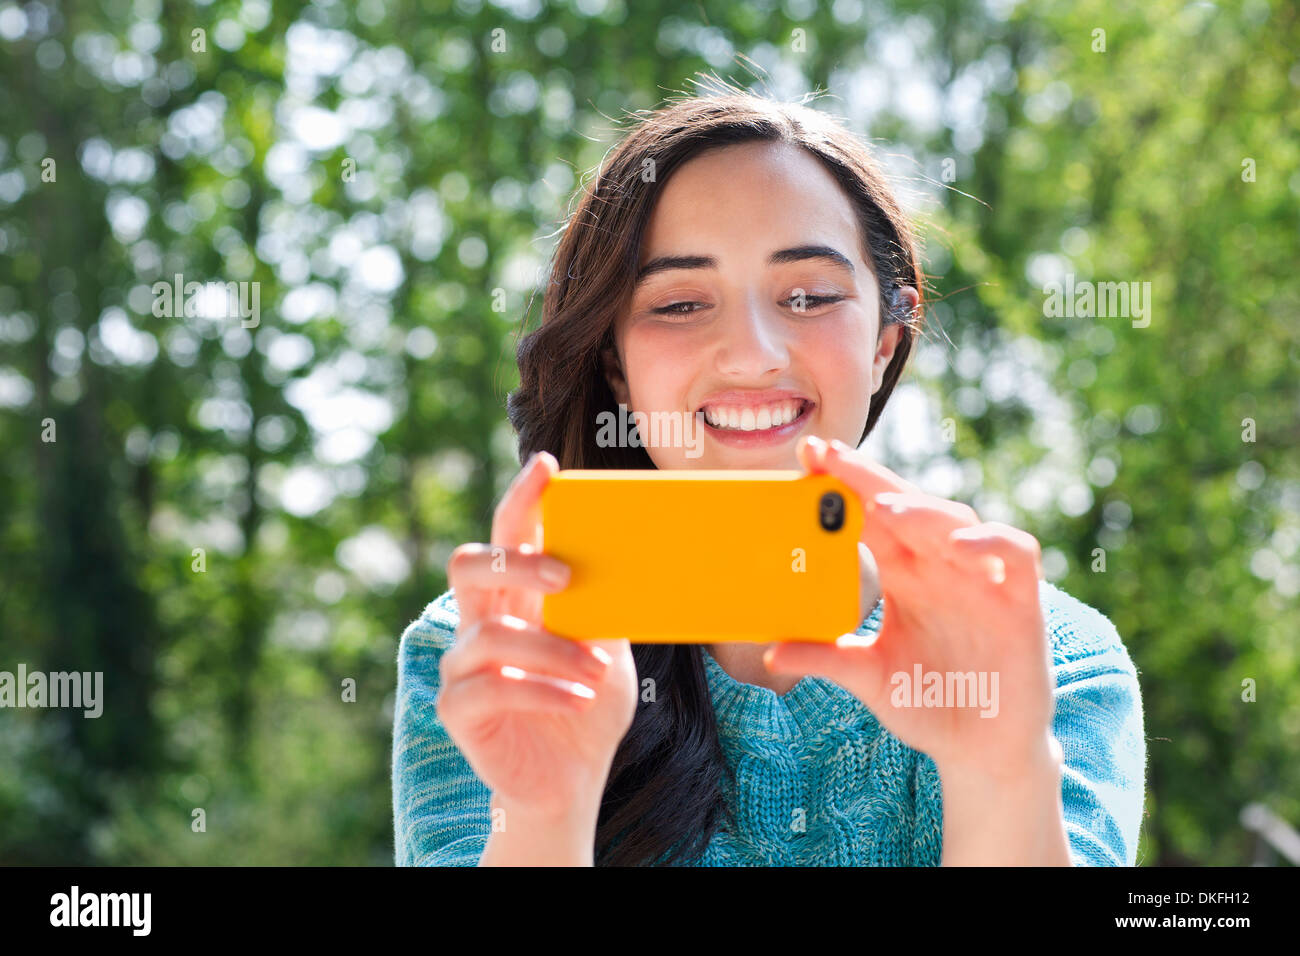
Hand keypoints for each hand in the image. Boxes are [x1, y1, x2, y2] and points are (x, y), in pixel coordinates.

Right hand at [438, 451, 638, 822]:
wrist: (572, 782)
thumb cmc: (587, 707)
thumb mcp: (609, 650)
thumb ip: (604, 608)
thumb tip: (628, 557)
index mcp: (516, 599)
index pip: (508, 533)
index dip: (521, 498)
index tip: (547, 467)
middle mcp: (481, 623)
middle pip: (470, 565)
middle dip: (516, 560)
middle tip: (567, 575)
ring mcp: (464, 667)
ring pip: (490, 635)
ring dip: (552, 649)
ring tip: (596, 671)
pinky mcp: (459, 711)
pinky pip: (490, 687)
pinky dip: (542, 689)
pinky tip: (578, 698)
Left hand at [765, 436, 1057, 777]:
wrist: (980, 751)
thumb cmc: (927, 704)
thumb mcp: (869, 677)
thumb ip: (826, 658)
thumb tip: (771, 651)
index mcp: (904, 576)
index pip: (870, 518)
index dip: (843, 487)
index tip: (806, 457)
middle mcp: (940, 568)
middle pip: (908, 505)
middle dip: (870, 477)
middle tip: (831, 454)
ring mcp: (981, 580)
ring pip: (956, 521)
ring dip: (922, 509)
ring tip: (883, 506)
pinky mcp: (1020, 601)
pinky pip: (1015, 553)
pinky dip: (989, 544)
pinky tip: (957, 548)